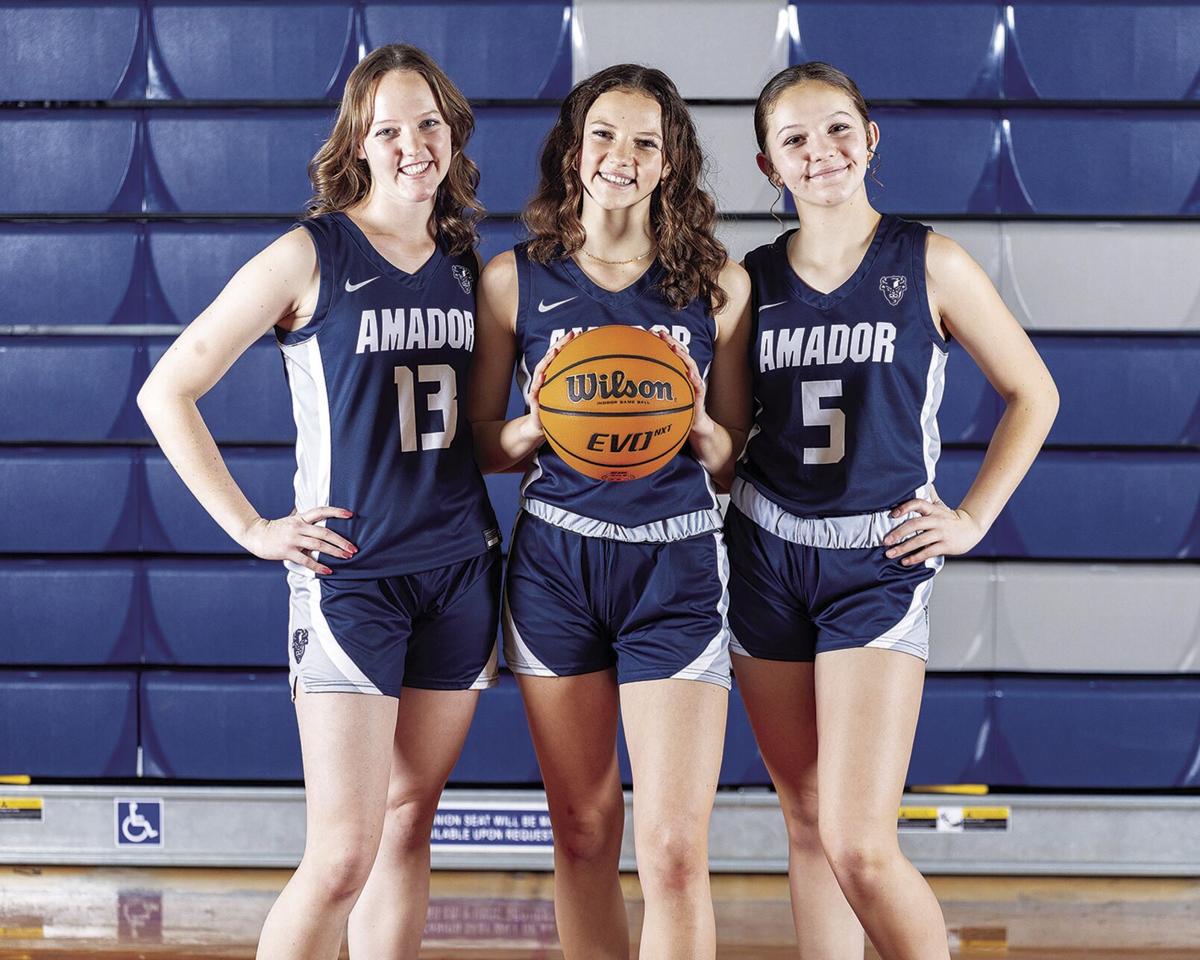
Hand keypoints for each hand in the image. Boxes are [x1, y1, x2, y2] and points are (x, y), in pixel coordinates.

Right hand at [241, 506, 356, 574]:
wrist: (256, 535)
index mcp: (301, 518)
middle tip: (353, 548)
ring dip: (334, 552)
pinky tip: (328, 570)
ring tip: (346, 556)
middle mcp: (299, 527)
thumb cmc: (277, 529)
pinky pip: (306, 560)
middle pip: (325, 532)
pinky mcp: (288, 552)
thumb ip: (306, 522)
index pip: (321, 511)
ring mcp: (293, 539)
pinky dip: (318, 566)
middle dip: (341, 541)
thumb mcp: (292, 521)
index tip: (350, 514)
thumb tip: (324, 523)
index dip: (336, 512)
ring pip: (319, 545)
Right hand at [524, 330, 578, 438]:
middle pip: (552, 357)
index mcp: (554, 375)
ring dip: (548, 359)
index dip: (570, 344)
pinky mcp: (533, 400)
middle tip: (571, 334)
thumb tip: (606, 385)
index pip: (562, 355)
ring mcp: (538, 387)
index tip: (581, 333)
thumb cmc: (558, 412)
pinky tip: (543, 375)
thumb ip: (583, 391)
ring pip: (542, 369)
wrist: (541, 427)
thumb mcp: (572, 401)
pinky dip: (539, 382)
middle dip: (561, 344)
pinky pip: (535, 390)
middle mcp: (546, 378)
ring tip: (556, 350)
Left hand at [652, 330, 713, 439]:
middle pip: (680, 353)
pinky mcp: (699, 394)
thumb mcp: (661, 396)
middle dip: (671, 341)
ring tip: (674, 348)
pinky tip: (690, 373)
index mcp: (677, 371)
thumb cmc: (676, 408)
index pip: (670, 352)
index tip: (650, 332)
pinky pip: (698, 385)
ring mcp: (694, 382)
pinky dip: (694, 378)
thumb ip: (650, 387)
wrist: (693, 423)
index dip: (662, 341)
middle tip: (660, 333)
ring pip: (690, 365)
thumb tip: (627, 383)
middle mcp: (686, 373)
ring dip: (682, 355)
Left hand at [883, 497, 982, 565]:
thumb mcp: (940, 506)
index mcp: (933, 509)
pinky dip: (916, 557)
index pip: (918, 503)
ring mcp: (941, 533)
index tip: (893, 514)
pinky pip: (928, 552)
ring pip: (920, 540)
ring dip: (903, 548)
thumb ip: (929, 496)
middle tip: (885, 541)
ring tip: (890, 554)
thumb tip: (921, 482)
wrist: (972, 528)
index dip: (905, 507)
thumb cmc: (950, 518)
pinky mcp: (946, 545)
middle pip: (915, 524)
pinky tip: (905, 561)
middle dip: (898, 533)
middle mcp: (937, 520)